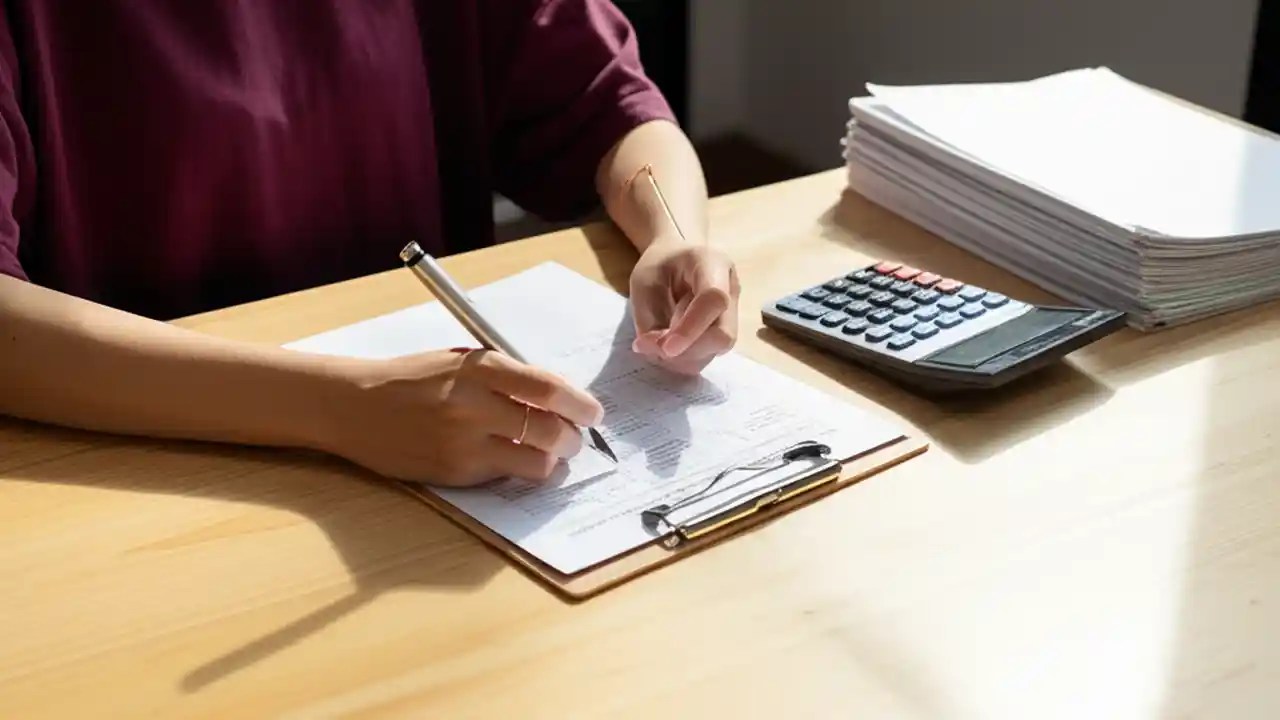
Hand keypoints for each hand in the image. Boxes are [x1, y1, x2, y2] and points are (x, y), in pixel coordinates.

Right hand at [318, 349, 603, 485]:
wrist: (355, 406)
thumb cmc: (413, 379)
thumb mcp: (460, 361)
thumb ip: (506, 376)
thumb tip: (558, 398)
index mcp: (479, 368)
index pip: (547, 388)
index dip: (579, 403)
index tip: (593, 412)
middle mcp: (473, 406)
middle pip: (549, 430)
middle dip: (573, 438)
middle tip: (576, 437)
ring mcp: (464, 444)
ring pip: (536, 462)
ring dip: (553, 460)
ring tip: (553, 453)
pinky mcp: (455, 473)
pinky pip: (505, 476)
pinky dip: (519, 469)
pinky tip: (514, 458)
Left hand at [629, 239, 739, 373]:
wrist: (674, 261)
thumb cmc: (658, 266)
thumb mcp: (643, 284)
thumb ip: (650, 320)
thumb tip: (662, 354)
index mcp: (712, 263)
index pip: (714, 300)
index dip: (691, 329)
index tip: (666, 348)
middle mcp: (731, 290)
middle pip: (723, 335)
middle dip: (687, 349)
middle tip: (656, 344)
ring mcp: (732, 313)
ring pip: (716, 350)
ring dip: (683, 354)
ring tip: (663, 335)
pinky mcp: (726, 331)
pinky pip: (708, 355)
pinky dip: (685, 357)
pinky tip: (672, 341)